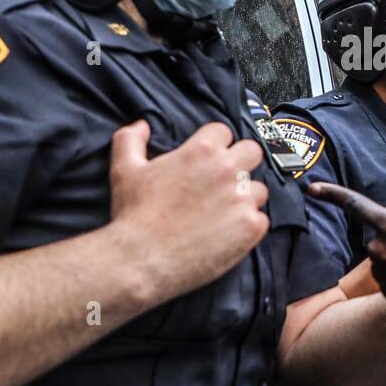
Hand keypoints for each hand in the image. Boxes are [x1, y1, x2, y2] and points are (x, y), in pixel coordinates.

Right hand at [110, 120, 268, 299]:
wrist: (141, 260)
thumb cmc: (134, 215)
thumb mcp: (124, 169)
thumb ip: (131, 139)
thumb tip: (142, 125)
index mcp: (201, 151)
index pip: (223, 132)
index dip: (214, 144)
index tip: (207, 159)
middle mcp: (227, 170)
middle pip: (252, 151)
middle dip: (240, 161)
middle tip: (224, 181)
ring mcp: (242, 199)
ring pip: (259, 188)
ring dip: (245, 197)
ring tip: (224, 212)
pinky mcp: (250, 227)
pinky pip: (261, 219)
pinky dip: (248, 226)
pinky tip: (228, 233)